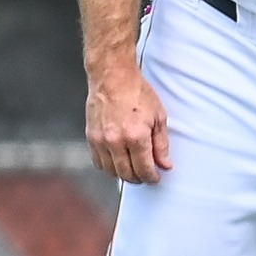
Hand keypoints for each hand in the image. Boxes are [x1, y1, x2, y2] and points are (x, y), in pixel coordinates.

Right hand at [86, 65, 172, 183]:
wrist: (113, 76)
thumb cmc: (137, 92)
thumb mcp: (158, 116)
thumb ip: (161, 144)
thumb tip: (164, 164)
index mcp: (136, 137)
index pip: (144, 170)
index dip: (152, 177)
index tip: (156, 177)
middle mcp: (116, 141)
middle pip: (127, 175)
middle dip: (139, 178)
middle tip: (146, 175)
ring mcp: (101, 140)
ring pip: (111, 171)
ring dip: (124, 174)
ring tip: (133, 168)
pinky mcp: (91, 137)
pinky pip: (98, 162)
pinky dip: (109, 166)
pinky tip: (118, 160)